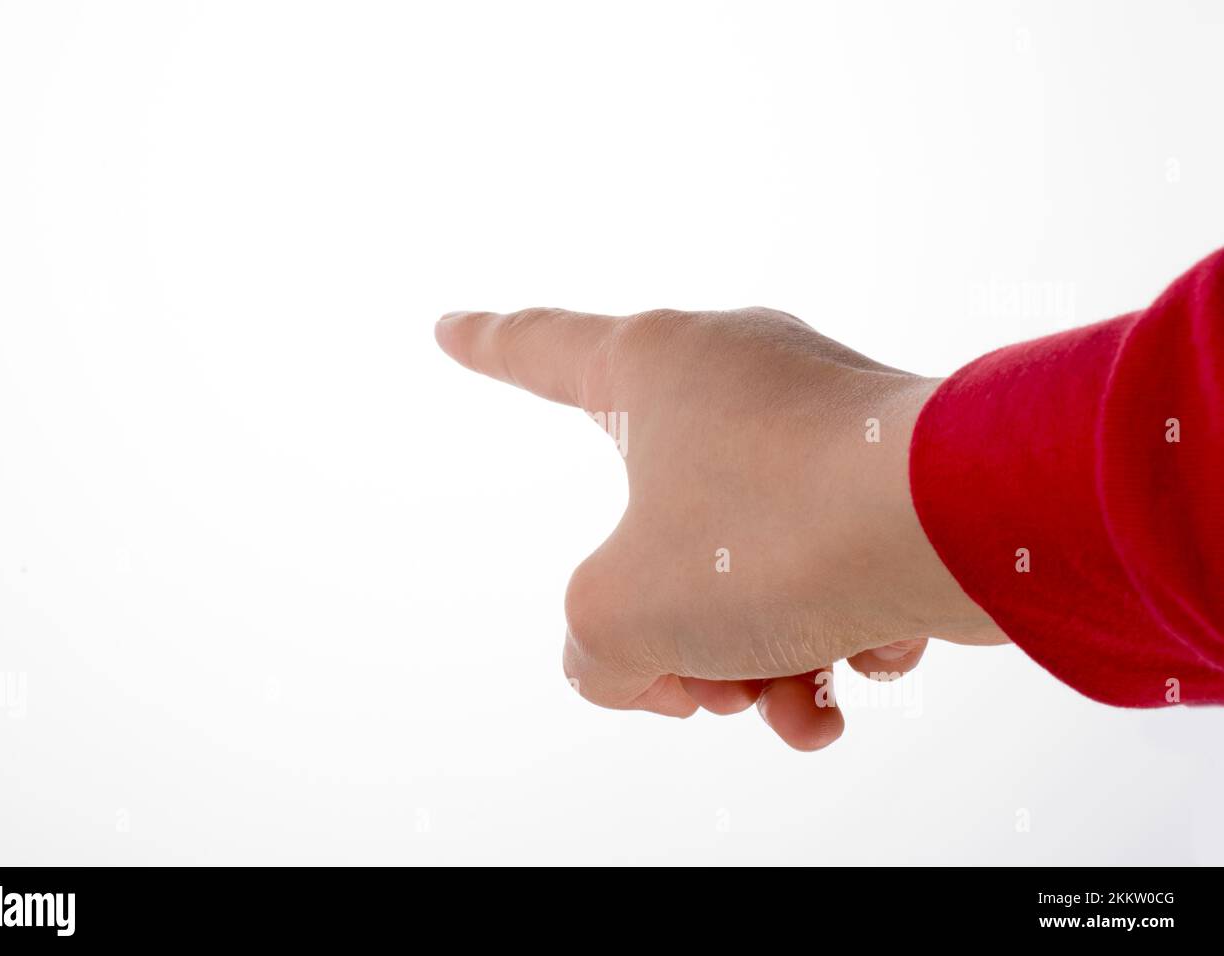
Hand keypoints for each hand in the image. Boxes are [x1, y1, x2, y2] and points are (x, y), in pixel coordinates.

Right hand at [436, 307, 1005, 748]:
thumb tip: (647, 663)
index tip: (449, 328)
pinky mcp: (893, 467)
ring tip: (791, 710)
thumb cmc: (771, 536)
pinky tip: (861, 669)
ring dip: (757, 657)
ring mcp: (821, 417)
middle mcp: (737, 373)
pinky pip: (827, 560)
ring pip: (749, 561)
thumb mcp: (624, 615)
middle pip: (659, 522)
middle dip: (675, 632)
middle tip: (695, 694)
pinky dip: (830, 631)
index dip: (485, 347)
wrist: (964, 528)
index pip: (539, 350)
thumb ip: (594, 648)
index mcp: (652, 367)